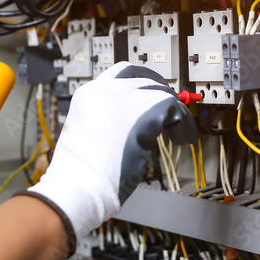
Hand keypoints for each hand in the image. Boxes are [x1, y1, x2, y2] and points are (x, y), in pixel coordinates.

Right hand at [27, 62, 197, 243]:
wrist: (76, 186)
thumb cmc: (80, 173)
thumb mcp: (90, 133)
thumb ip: (110, 120)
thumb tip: (139, 122)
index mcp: (89, 95)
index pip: (120, 73)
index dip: (140, 84)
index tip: (150, 97)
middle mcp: (104, 90)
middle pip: (143, 77)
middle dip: (159, 93)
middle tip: (169, 112)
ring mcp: (124, 98)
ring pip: (160, 92)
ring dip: (172, 111)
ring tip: (176, 132)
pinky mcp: (144, 111)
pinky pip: (175, 108)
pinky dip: (183, 124)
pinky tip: (181, 138)